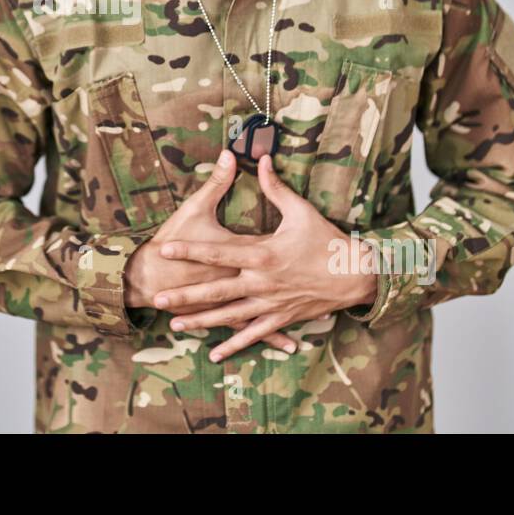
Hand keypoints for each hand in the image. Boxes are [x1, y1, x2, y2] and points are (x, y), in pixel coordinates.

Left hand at [153, 153, 378, 362]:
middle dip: (185, 295)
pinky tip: (214, 354)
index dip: (190, 250)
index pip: (218, 251)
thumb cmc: (327, 241)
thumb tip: (261, 160)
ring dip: (201, 321)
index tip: (166, 249)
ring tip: (175, 324)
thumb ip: (276, 188)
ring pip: (229, 316)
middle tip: (157, 299)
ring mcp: (270, 303)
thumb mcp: (301, 211)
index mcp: (263, 254)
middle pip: (216, 290)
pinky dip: (234, 345)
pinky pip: (253, 334)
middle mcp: (262, 282)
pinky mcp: (281, 318)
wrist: (356, 275)